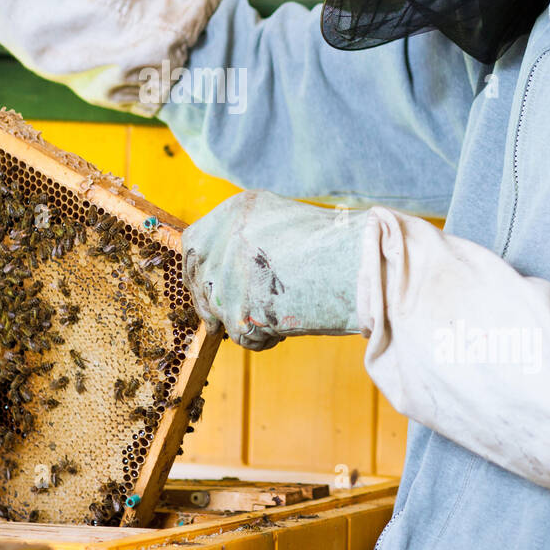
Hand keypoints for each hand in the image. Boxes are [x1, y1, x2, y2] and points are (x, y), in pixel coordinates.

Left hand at [181, 190, 366, 349]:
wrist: (356, 265)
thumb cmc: (330, 247)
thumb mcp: (280, 222)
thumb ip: (248, 237)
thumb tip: (224, 265)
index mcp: (234, 211)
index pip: (193, 244)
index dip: (199, 270)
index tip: (206, 285)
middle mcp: (225, 239)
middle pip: (199, 281)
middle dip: (213, 303)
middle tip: (231, 317)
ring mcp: (228, 276)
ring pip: (220, 312)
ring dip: (246, 320)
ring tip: (280, 311)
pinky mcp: (239, 311)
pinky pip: (240, 336)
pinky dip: (262, 338)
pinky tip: (286, 326)